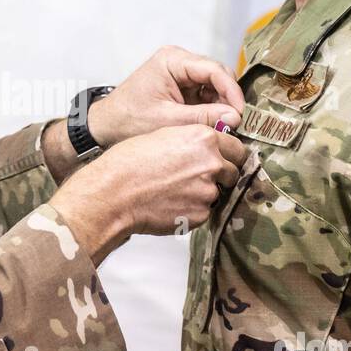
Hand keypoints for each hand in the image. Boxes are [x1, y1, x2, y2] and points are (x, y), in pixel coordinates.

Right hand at [49, 124, 248, 262]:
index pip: (236, 148)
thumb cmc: (129, 162)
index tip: (222, 160)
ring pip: (217, 193)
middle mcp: (212, 163)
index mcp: (204, 139)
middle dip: (220, 175)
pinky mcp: (200, 214)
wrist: (114, 193)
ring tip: (175, 192)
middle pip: (232, 171)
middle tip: (195, 178)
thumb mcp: (164, 135)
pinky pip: (204, 212)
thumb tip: (208, 149)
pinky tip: (170, 204)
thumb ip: (193, 141)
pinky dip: (191, 210)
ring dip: (203, 193)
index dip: (228, 155)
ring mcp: (208, 191)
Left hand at [90, 45, 243, 146]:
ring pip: (215, 86)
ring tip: (224, 126)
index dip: (231, 91)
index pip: (213, 69)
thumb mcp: (168, 120)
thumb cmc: (129, 120)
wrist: (106, 126)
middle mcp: (178, 61)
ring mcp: (181, 73)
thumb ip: (204, 118)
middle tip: (235, 123)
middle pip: (218, 75)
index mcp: (172, 60)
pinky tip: (214, 124)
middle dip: (228, 99)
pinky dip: (212, 109)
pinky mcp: (182, 87)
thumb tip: (236, 118)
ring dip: (221, 105)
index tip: (241, 113)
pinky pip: (206, 95)